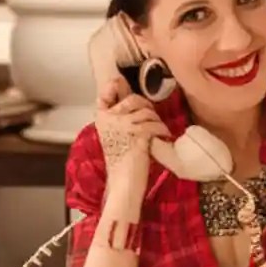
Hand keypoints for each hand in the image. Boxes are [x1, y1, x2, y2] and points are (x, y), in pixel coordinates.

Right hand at [96, 75, 170, 192]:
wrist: (123, 184)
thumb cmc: (122, 164)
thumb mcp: (116, 137)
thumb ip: (121, 119)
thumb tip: (134, 103)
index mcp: (101, 120)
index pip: (105, 95)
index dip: (114, 86)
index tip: (119, 82)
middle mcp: (109, 119)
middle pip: (133, 99)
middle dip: (147, 106)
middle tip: (152, 119)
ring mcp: (123, 125)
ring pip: (147, 111)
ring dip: (157, 121)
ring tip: (159, 132)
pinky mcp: (137, 133)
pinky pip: (155, 124)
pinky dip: (162, 130)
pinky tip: (163, 137)